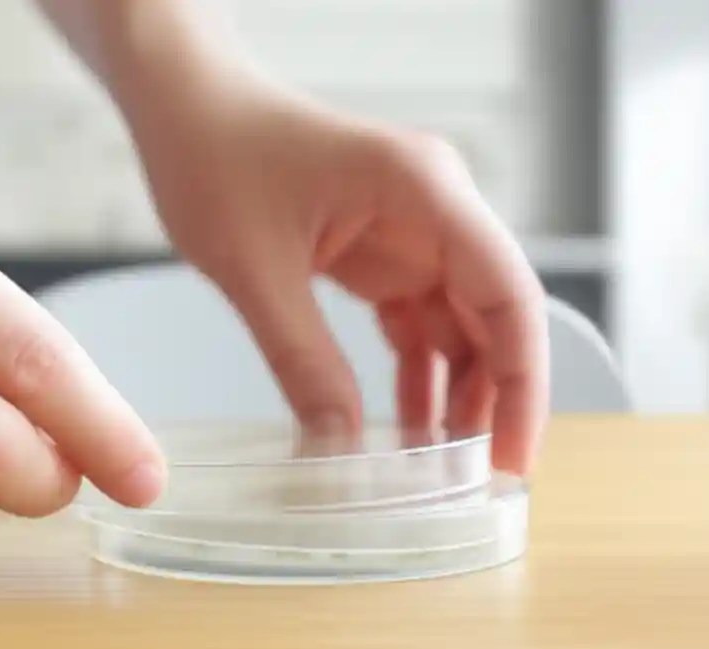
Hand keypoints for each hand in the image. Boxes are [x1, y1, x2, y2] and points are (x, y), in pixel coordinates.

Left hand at [128, 76, 547, 472]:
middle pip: (495, 315)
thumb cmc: (216, 154)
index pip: (507, 294)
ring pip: (460, 326)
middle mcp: (435, 209)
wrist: (184, 107)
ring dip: (455, 393)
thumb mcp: (254, 267)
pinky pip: (417, 324)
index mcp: (424, 191)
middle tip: (476, 480)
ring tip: (436, 469)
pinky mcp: (382, 252)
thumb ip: (303, 359)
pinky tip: (406, 429)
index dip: (524, 382)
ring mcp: (412, 231)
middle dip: (494, 398)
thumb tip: (341, 446)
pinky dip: (417, 375)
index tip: (513, 456)